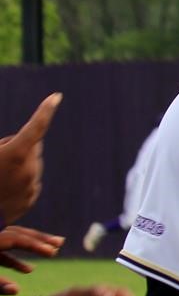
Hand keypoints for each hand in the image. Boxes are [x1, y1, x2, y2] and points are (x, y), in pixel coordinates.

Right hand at [0, 94, 61, 221]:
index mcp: (16, 154)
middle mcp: (29, 169)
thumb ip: (7, 145)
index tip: (56, 96)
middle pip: (32, 147)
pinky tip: (3, 191)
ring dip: (19, 166)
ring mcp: (31, 186)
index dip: (46, 110)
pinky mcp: (30, 199)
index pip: (36, 126)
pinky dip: (20, 182)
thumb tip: (26, 144)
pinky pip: (30, 182)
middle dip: (19, 148)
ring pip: (31, 165)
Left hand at [0, 226, 63, 293]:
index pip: (15, 239)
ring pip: (13, 239)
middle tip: (61, 243)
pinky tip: (30, 270)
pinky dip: (16, 259)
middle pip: (17, 233)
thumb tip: (17, 290)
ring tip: (53, 252)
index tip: (52, 252)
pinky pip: (4, 250)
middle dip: (39, 239)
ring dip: (32, 246)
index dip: (34, 245)